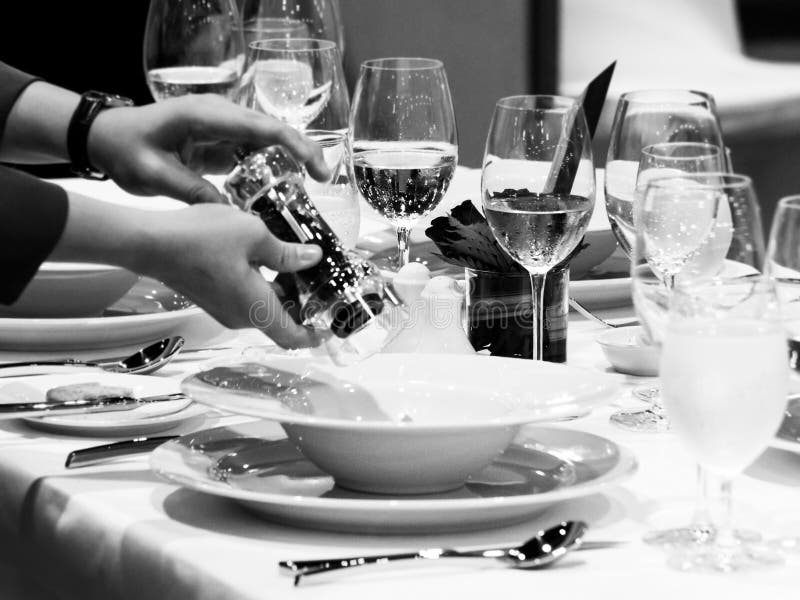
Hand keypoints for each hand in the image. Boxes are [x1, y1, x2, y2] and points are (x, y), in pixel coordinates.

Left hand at [87, 94, 328, 204]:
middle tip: (322, 183)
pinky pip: (250, 153)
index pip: (264, 128)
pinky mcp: (218, 140)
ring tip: (302, 193)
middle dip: (301, 155)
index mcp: (208, 117)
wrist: (105, 137)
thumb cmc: (126, 149)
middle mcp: (220, 116)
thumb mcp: (155, 177)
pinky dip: (265, 171)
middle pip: (273, 132)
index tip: (318, 169)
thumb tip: (232, 216)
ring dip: (285, 164)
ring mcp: (221, 127)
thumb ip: (194, 193)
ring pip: (265, 143)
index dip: (297, 146)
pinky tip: (274, 193)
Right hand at [132, 204, 324, 346]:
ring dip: (282, 290)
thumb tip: (311, 259)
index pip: (293, 337)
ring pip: (264, 308)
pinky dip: (263, 285)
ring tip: (296, 258)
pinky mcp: (212, 298)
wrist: (148, 241)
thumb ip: (286, 252)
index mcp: (256, 308)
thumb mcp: (254, 235)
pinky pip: (247, 299)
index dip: (316, 334)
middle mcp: (240, 317)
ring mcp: (224, 309)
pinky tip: (267, 256)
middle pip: (282, 321)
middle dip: (303, 302)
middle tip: (319, 275)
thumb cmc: (198, 239)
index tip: (331, 321)